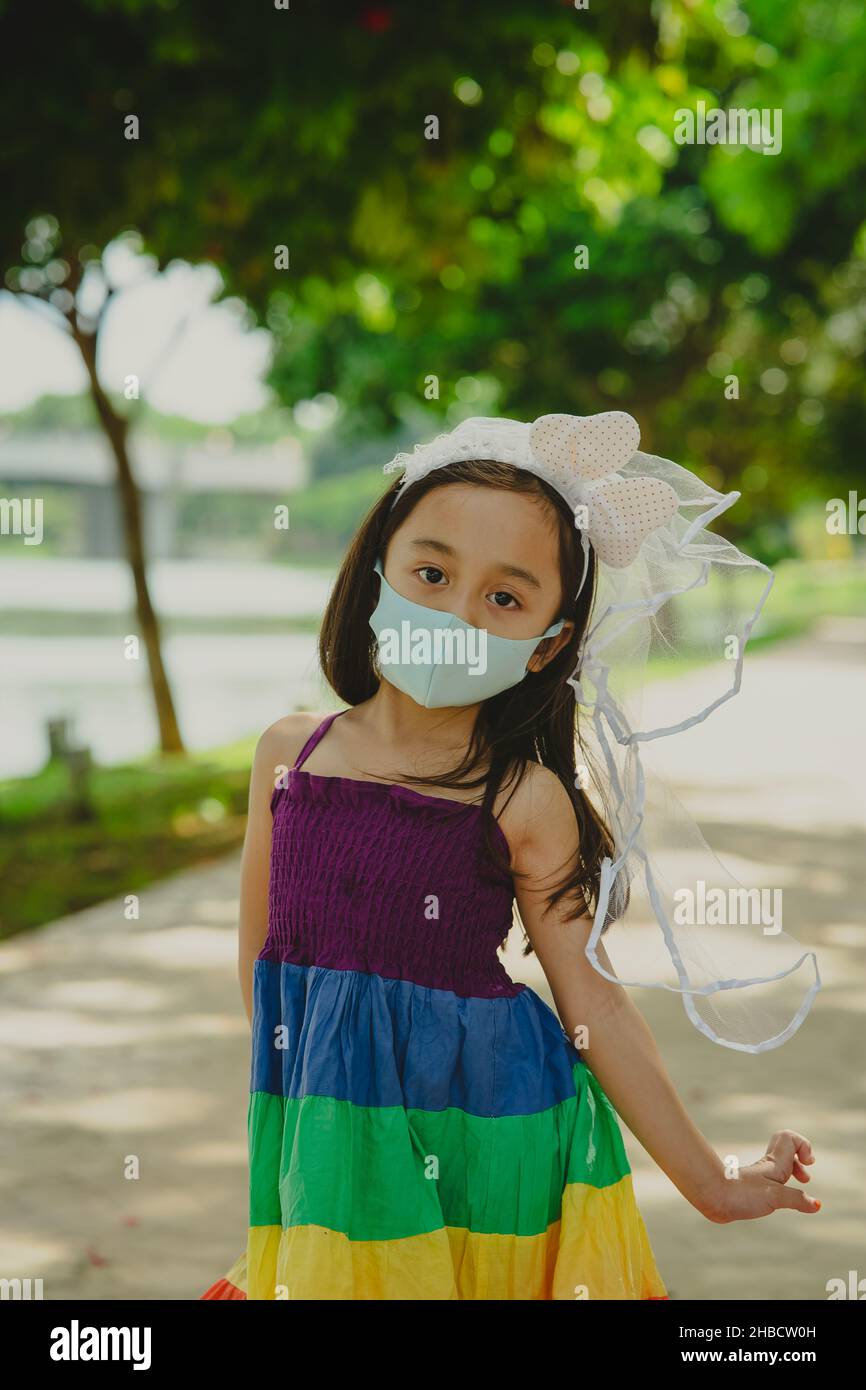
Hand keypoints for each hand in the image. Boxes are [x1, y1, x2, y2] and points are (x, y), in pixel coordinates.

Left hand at [705, 1130, 819, 1223]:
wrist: (714, 1198)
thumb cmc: (742, 1195)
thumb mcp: (774, 1198)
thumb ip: (797, 1199)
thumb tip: (817, 1205)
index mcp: (775, 1163)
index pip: (790, 1137)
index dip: (804, 1145)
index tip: (808, 1162)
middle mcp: (768, 1166)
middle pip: (787, 1147)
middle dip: (802, 1157)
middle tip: (805, 1176)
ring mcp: (761, 1175)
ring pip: (781, 1162)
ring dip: (794, 1170)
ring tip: (802, 1183)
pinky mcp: (754, 1186)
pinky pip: (774, 1177)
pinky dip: (784, 1184)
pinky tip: (782, 1200)